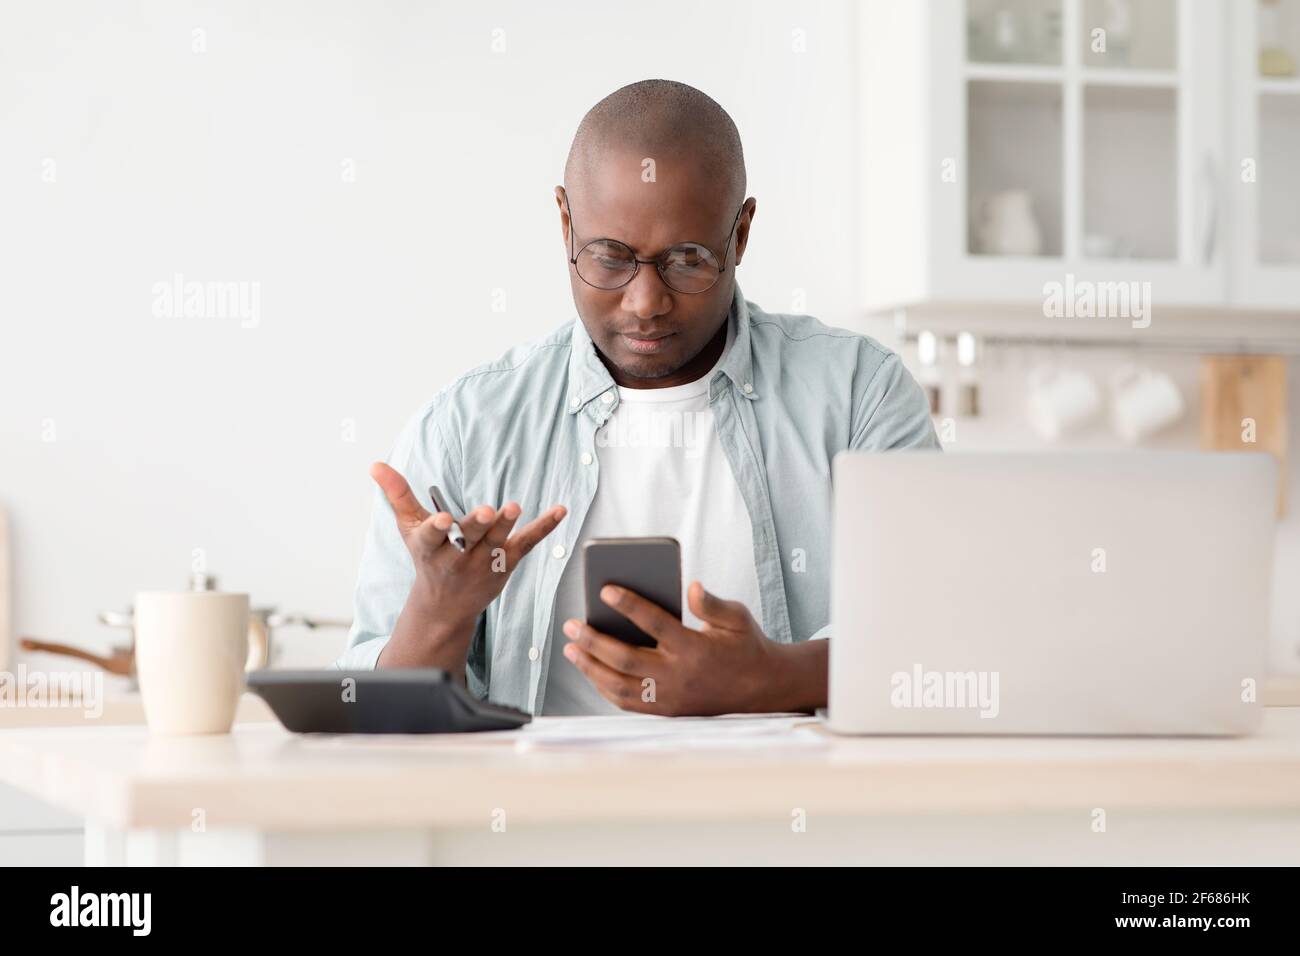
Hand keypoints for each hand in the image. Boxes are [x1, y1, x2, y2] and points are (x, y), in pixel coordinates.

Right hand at [371, 462, 565, 668]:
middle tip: (486, 512)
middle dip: (476, 526)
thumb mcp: (409, 529)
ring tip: (513, 507)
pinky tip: (560, 510)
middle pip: (468, 540)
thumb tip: (376, 464)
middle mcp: (457, 559)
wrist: (446, 605)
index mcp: (431, 549)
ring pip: (497, 543)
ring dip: (506, 525)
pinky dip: (544, 527)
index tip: (442, 520)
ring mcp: (485, 563)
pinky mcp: (507, 564)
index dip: (436, 529)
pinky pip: (526, 544)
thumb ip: (397, 495)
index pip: (431, 539)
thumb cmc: (428, 558)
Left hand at [561, 581, 788, 715]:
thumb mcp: (737, 618)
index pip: (654, 623)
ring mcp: (670, 697)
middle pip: (624, 658)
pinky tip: (591, 670)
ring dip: (590, 667)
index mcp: (694, 648)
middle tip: (572, 625)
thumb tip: (691, 587)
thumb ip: (712, 603)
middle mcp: (678, 675)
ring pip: (619, 686)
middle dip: (593, 640)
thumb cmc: (746, 646)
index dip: (628, 605)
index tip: (605, 589)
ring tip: (571, 648)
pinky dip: (604, 687)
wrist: (762, 690)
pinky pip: (627, 702)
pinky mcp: (667, 710)